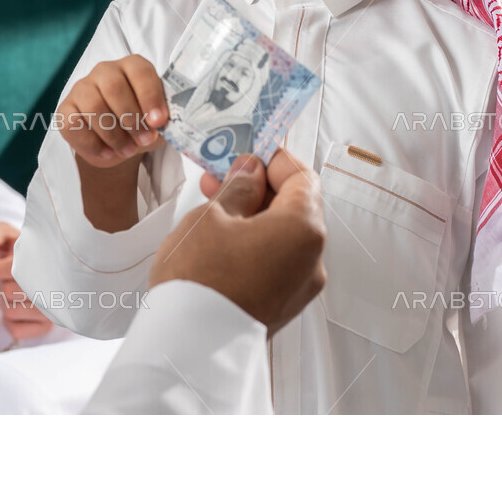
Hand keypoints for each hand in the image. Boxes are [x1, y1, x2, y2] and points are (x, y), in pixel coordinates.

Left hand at [0, 221, 54, 341]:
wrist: (40, 267)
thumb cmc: (18, 251)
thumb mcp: (6, 235)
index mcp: (44, 259)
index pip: (10, 269)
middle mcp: (53, 284)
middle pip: (8, 292)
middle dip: (0, 285)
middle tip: (7, 278)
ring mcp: (51, 308)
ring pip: (10, 311)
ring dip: (5, 303)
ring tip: (15, 292)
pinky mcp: (46, 326)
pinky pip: (15, 329)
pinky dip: (10, 320)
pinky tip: (19, 308)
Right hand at [57, 55, 167, 165]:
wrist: (119, 145)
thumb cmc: (142, 124)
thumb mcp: (158, 121)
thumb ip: (163, 118)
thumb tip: (162, 123)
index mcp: (131, 66)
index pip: (139, 71)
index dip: (150, 96)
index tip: (158, 122)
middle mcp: (104, 71)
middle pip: (114, 87)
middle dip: (131, 118)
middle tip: (144, 140)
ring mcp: (82, 88)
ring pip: (93, 106)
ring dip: (114, 134)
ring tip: (128, 150)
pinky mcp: (65, 109)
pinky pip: (73, 124)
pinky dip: (92, 143)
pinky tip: (107, 153)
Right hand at [150, 151, 325, 335]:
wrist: (188, 349)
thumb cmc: (199, 278)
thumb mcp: (212, 216)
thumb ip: (238, 187)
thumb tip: (251, 171)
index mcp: (304, 229)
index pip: (301, 177)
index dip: (273, 159)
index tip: (246, 152)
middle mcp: (313, 260)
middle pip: (295, 207)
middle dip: (258, 188)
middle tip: (219, 178)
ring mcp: (300, 289)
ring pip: (283, 237)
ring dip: (254, 217)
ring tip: (212, 209)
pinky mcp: (282, 308)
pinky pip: (276, 264)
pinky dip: (255, 245)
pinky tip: (221, 242)